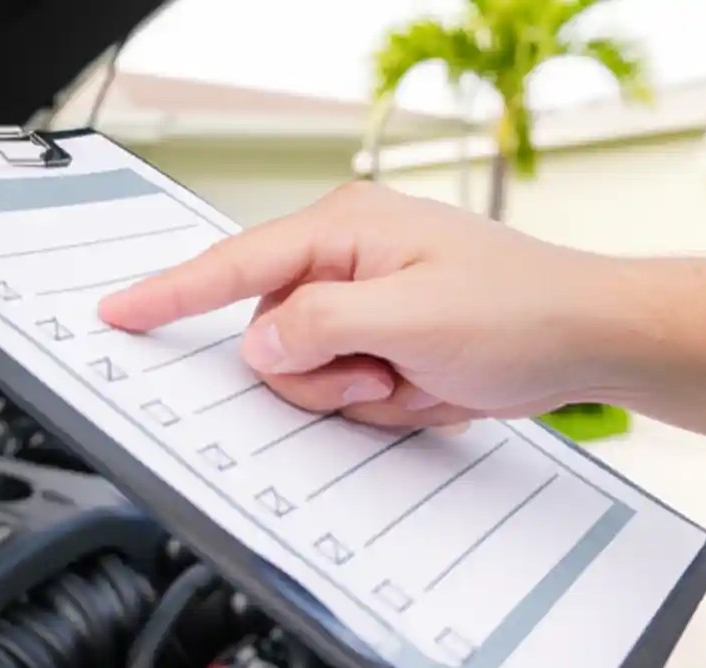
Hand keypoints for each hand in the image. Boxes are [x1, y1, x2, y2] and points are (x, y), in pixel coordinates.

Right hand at [97, 182, 627, 430]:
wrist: (586, 337)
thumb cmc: (520, 312)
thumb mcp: (412, 321)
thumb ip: (319, 328)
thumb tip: (256, 339)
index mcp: (345, 230)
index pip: (235, 264)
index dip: (171, 293)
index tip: (119, 309)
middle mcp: (346, 257)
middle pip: (270, 337)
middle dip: (320, 377)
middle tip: (381, 376)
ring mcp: (364, 297)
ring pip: (304, 369)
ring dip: (355, 393)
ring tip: (413, 377)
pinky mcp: (382, 332)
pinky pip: (343, 384)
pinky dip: (379, 399)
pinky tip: (424, 383)